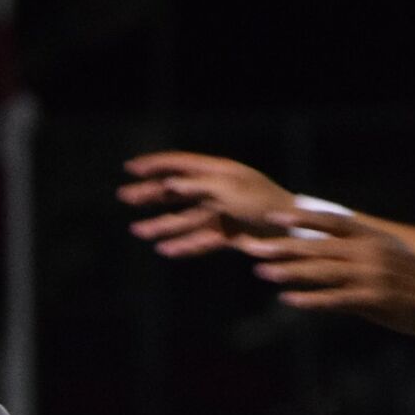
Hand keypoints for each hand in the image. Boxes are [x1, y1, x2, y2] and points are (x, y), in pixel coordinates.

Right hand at [118, 151, 297, 257]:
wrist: (290, 232)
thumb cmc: (263, 203)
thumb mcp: (228, 190)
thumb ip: (197, 186)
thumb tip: (168, 183)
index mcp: (218, 172)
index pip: (180, 163)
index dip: (154, 165)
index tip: (130, 168)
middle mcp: (216, 190)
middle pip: (176, 190)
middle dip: (150, 194)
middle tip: (125, 197)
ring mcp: (220, 213)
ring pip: (184, 218)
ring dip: (160, 225)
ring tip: (138, 232)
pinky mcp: (227, 234)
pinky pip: (199, 240)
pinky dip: (182, 245)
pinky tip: (165, 250)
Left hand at [239, 211, 414, 331]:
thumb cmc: (410, 281)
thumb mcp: (386, 255)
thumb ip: (355, 252)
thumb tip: (324, 250)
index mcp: (372, 237)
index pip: (332, 222)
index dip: (302, 219)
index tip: (275, 217)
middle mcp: (369, 252)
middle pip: (318, 247)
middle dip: (284, 247)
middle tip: (255, 248)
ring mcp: (370, 275)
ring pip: (322, 272)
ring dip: (289, 272)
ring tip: (263, 272)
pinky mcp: (371, 299)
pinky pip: (333, 299)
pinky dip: (309, 299)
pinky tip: (288, 300)